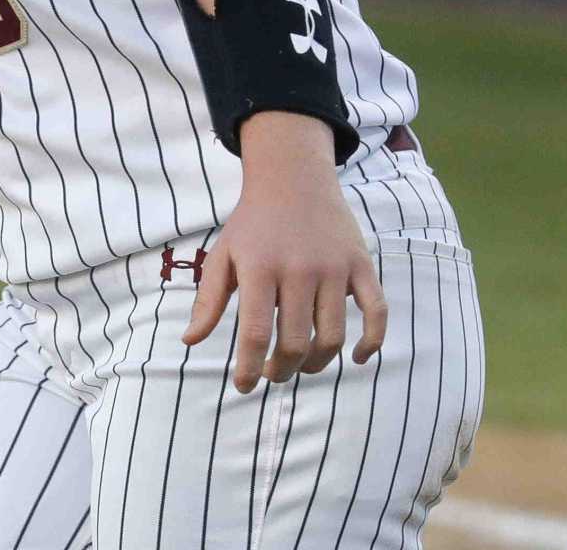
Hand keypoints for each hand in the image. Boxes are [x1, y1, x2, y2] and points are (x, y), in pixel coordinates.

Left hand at [183, 113, 387, 392]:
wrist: (293, 180)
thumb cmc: (252, 225)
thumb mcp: (222, 255)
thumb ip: (208, 299)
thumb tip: (190, 340)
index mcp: (259, 267)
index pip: (254, 331)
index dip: (248, 367)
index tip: (244, 386)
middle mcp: (298, 269)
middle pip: (295, 341)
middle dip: (282, 369)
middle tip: (273, 373)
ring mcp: (334, 268)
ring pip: (332, 336)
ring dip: (317, 362)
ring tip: (301, 365)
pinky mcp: (361, 266)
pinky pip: (376, 313)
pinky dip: (371, 343)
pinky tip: (354, 358)